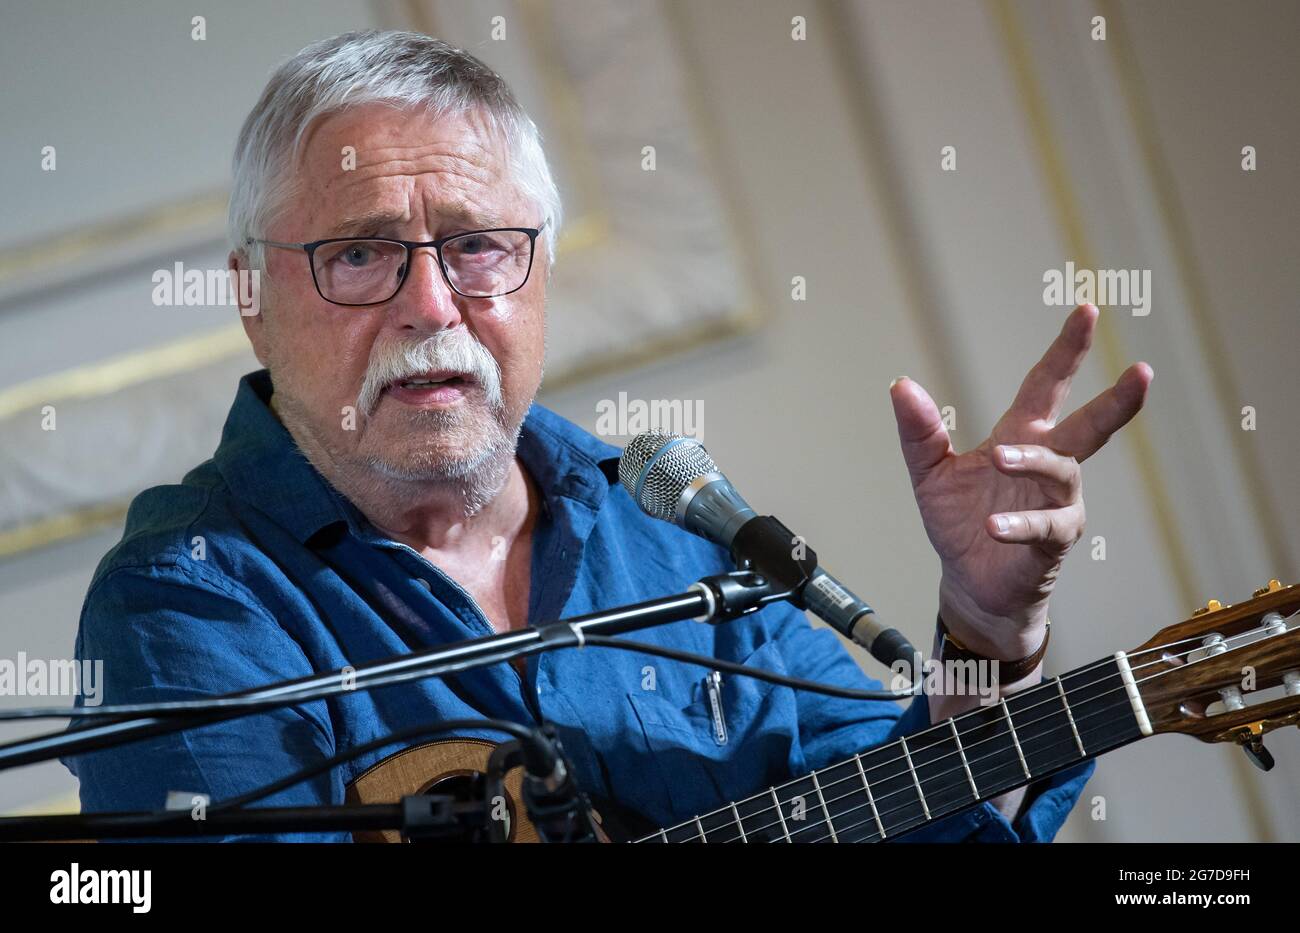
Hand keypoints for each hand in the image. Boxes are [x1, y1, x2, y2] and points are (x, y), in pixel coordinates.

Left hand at [889, 304, 1151, 659]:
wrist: (970, 584)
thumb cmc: (960, 524)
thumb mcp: (929, 473)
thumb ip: (918, 431)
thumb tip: (899, 384)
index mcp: (1020, 438)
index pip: (1046, 386)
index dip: (1066, 352)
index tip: (1086, 312)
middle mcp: (1048, 465)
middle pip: (1088, 425)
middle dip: (1115, 399)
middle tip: (1141, 371)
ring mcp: (1057, 502)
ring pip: (1063, 471)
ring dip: (1034, 461)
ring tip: (1001, 457)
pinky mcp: (1053, 542)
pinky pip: (1045, 525)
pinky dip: (1020, 523)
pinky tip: (995, 526)